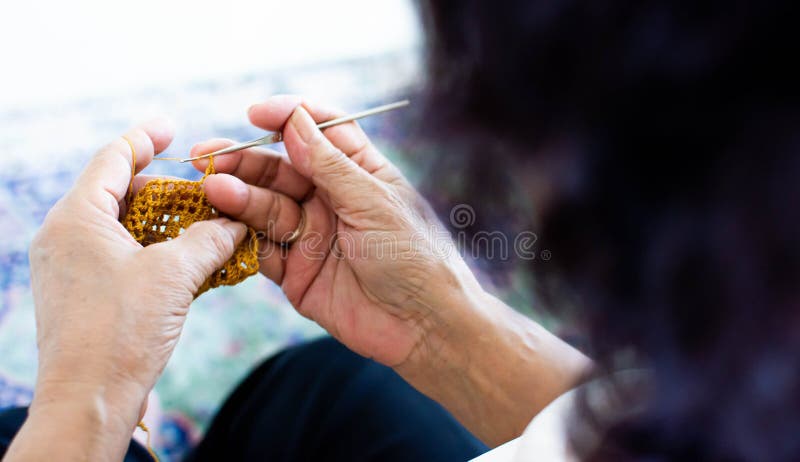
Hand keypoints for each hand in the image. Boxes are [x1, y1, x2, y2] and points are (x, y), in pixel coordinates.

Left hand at [7, 120, 246, 460]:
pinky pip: (120, 255)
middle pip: (118, 192)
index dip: (145, 137)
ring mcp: (71, 266)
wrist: (90, 400)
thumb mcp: (173, 275)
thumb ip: (208, 240)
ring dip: (163, 224)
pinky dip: (153, 251)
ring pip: (122, 226)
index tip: (173, 128)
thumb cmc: (121, 332)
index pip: (112, 158)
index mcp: (77, 217)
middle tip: (202, 190)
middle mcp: (66, 236)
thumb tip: (234, 222)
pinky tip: (186, 261)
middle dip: (164, 189)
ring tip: (202, 227)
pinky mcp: (81, 292)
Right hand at [191, 96, 477, 367]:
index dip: (288, 117)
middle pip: (282, 168)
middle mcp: (332, 199)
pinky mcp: (296, 271)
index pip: (320, 131)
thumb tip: (294, 119)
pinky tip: (222, 226)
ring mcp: (312, 235)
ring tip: (216, 190)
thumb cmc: (413, 256)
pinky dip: (240, 237)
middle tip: (210, 156)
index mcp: (359, 172)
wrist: (423, 326)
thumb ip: (329, 164)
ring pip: (266, 206)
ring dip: (239, 197)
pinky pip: (261, 248)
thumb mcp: (372, 201)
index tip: (255, 114)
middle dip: (246, 160)